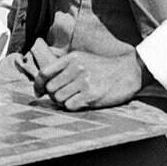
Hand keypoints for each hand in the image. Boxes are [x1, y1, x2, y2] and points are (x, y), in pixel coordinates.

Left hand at [25, 40, 143, 111]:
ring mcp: (83, 82)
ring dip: (64, 102)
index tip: (38, 92)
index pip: (44, 73)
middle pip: (51, 89)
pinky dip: (73, 107)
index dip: (37, 85)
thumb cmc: (104, 68)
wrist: (129, 72)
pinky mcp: (91, 96)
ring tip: (75, 98)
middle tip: (64, 96)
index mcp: (72, 58)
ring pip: (59, 99)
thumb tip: (45, 86)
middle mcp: (76, 69)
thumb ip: (65, 68)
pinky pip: (70, 106)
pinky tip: (83, 102)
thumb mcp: (83, 59)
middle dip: (54, 95)